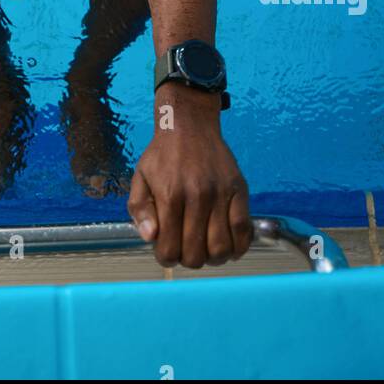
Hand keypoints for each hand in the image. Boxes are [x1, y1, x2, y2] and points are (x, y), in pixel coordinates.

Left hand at [128, 85, 250, 268]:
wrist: (189, 124)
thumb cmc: (162, 154)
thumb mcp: (140, 177)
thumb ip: (139, 209)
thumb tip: (150, 237)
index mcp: (170, 194)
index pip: (170, 248)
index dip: (166, 258)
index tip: (166, 252)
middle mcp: (197, 196)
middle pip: (197, 254)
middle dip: (188, 260)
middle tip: (186, 250)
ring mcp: (221, 194)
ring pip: (222, 248)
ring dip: (213, 258)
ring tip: (206, 249)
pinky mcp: (239, 190)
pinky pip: (244, 230)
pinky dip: (239, 247)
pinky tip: (229, 246)